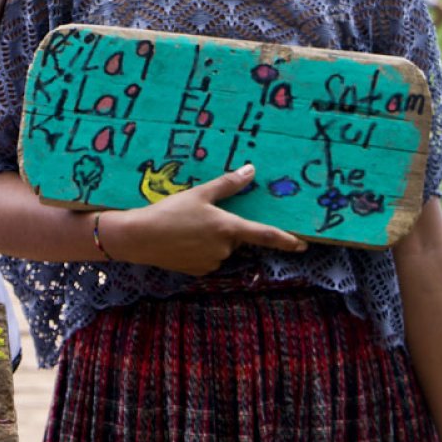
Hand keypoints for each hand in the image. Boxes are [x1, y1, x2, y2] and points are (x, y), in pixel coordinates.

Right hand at [103, 163, 305, 275]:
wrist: (138, 237)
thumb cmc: (169, 211)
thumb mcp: (199, 193)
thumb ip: (228, 184)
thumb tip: (251, 171)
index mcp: (229, 228)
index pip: (265, 236)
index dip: (286, 241)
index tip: (302, 245)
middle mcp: (225, 249)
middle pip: (236, 237)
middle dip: (226, 226)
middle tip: (202, 214)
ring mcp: (212, 262)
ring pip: (221, 247)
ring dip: (212, 237)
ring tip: (186, 224)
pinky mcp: (198, 270)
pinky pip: (208, 257)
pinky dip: (200, 247)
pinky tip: (182, 238)